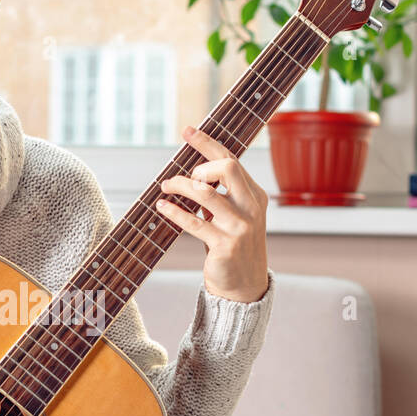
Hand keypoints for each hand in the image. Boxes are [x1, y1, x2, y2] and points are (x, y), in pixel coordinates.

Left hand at [155, 125, 269, 303]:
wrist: (245, 285)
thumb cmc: (233, 245)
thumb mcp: (234, 216)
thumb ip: (221, 194)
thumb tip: (193, 170)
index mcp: (254, 195)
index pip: (231, 159)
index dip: (207, 143)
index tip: (187, 130)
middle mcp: (251, 207)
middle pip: (227, 167)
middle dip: (199, 165)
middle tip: (183, 176)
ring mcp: (240, 227)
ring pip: (206, 193)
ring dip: (181, 186)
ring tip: (165, 187)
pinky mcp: (225, 246)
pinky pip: (195, 222)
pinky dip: (175, 212)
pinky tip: (162, 206)